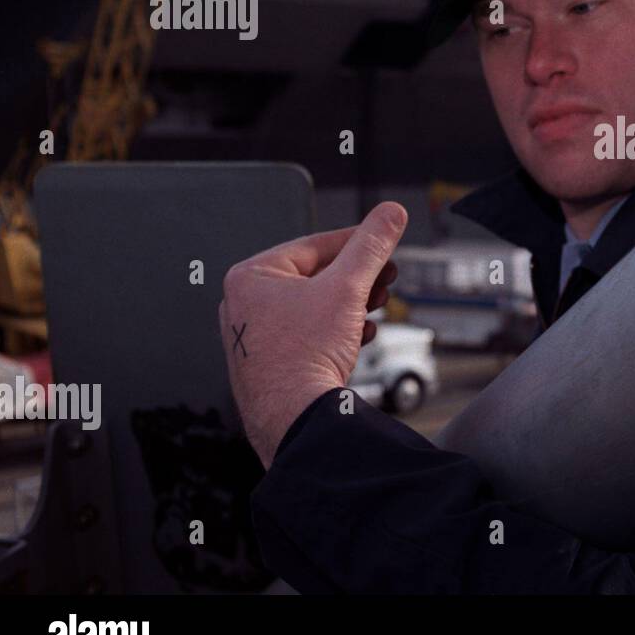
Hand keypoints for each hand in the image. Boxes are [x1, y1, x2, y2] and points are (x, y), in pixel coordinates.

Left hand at [220, 201, 407, 467]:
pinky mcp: (268, 363)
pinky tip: (359, 336)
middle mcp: (244, 305)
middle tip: (386, 277)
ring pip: (314, 307)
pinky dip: (337, 331)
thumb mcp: (347, 288)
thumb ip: (371, 246)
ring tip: (376, 307)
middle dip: (358, 279)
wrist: (295, 421)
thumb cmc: (304, 357)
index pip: (314, 245)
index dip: (358, 242)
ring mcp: (253, 337)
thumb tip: (390, 213)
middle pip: (315, 276)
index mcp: (250, 277)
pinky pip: (307, 334)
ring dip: (352, 305)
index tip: (385, 240)